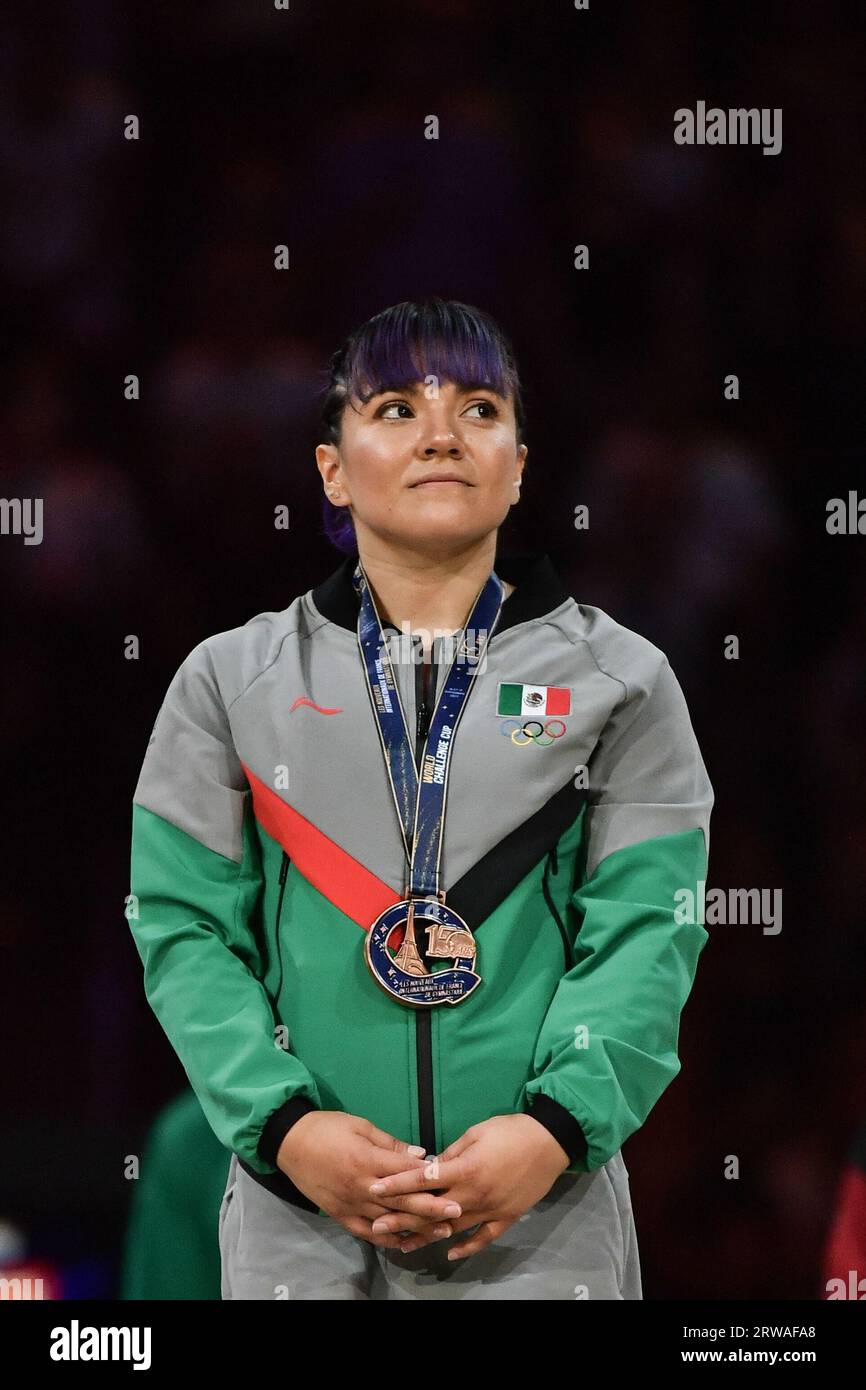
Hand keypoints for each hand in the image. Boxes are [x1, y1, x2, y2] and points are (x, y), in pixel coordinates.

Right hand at [276, 1111, 464, 1249]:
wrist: (290, 1143)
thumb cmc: (327, 1128)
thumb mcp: (360, 1126)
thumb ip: (390, 1144)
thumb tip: (419, 1155)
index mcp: (367, 1161)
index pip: (405, 1173)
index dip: (430, 1179)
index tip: (454, 1182)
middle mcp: (361, 1187)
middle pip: (402, 1201)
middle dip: (432, 1207)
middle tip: (457, 1211)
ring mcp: (350, 1204)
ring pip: (388, 1221)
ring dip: (416, 1227)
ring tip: (441, 1231)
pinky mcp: (340, 1215)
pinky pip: (366, 1232)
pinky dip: (386, 1239)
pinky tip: (404, 1243)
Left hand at [365, 1114, 571, 1258]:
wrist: (549, 1142)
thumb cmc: (510, 1130)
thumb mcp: (476, 1132)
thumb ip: (451, 1152)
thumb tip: (430, 1165)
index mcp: (464, 1169)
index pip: (422, 1179)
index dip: (396, 1184)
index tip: (374, 1189)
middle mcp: (473, 1195)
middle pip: (431, 1209)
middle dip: (402, 1217)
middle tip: (377, 1225)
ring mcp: (490, 1210)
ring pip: (451, 1229)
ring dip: (426, 1237)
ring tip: (402, 1244)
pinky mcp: (506, 1218)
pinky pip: (483, 1237)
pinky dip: (466, 1246)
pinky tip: (450, 1253)